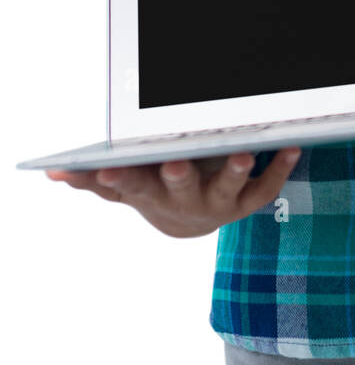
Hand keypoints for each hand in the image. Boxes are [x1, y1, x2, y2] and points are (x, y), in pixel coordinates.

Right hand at [44, 149, 302, 237]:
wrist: (193, 218)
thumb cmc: (155, 189)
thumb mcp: (125, 187)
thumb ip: (92, 180)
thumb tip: (53, 174)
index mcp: (151, 194)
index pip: (130, 187)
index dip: (120, 179)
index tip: (108, 167)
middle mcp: (184, 202)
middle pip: (179, 190)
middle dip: (176, 177)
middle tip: (175, 162)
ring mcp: (218, 204)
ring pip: (226, 191)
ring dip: (232, 172)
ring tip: (239, 154)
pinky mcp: (248, 201)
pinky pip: (267, 187)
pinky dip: (279, 168)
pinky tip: (292, 146)